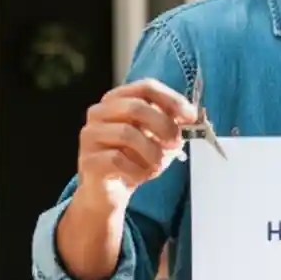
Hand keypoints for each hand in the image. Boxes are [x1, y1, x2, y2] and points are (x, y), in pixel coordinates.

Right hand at [76, 79, 197, 202]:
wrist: (109, 192)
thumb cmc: (134, 160)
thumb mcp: (158, 139)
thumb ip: (172, 125)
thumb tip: (192, 118)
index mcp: (118, 100)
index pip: (146, 87)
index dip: (172, 99)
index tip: (191, 116)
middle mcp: (99, 112)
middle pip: (136, 107)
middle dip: (163, 125)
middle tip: (176, 142)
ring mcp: (90, 135)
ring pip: (127, 134)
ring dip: (151, 152)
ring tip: (157, 165)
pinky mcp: (88, 160)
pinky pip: (117, 159)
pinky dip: (136, 170)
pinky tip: (138, 176)